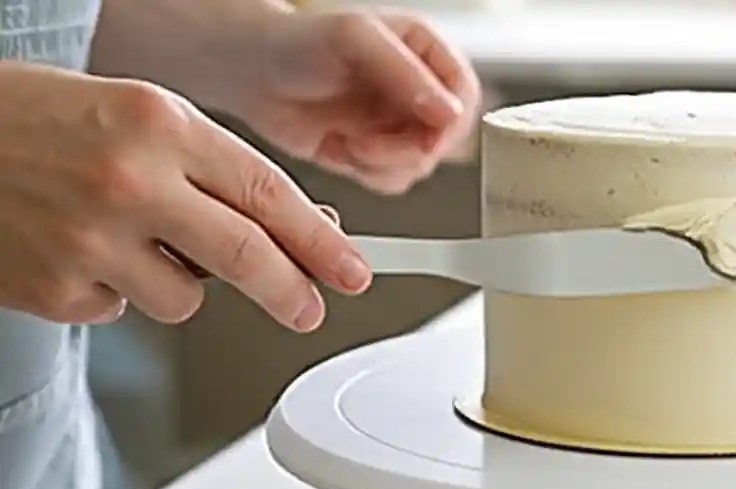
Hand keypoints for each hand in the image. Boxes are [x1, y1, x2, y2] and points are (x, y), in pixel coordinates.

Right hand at [0, 62, 369, 329]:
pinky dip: (112, 289)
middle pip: (248, 257)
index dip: (320, 242)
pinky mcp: (55, 289)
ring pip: (185, 298)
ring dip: (177, 283)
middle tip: (311, 309)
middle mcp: (128, 181)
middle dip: (292, 292)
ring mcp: (89, 240)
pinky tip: (77, 250)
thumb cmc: (37, 122)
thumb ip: (215, 172)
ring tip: (126, 238)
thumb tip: (299, 228)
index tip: (353, 270)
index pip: (268, 194)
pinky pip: (120, 310)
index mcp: (159, 125)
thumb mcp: (139, 118)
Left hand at [228, 9, 481, 194]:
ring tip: (350, 141)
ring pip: (422, 164)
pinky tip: (343, 151)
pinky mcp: (377, 153)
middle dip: (408, 149)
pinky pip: (395, 181)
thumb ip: (407, 74)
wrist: (250, 75)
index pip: (465, 95)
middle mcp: (419, 90)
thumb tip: (449, 112)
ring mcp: (399, 124)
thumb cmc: (296, 44)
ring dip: (384, 163)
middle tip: (370, 143)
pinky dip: (370, 175)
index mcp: (425, 52)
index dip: (449, 122)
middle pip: (447, 138)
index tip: (425, 135)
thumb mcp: (355, 40)